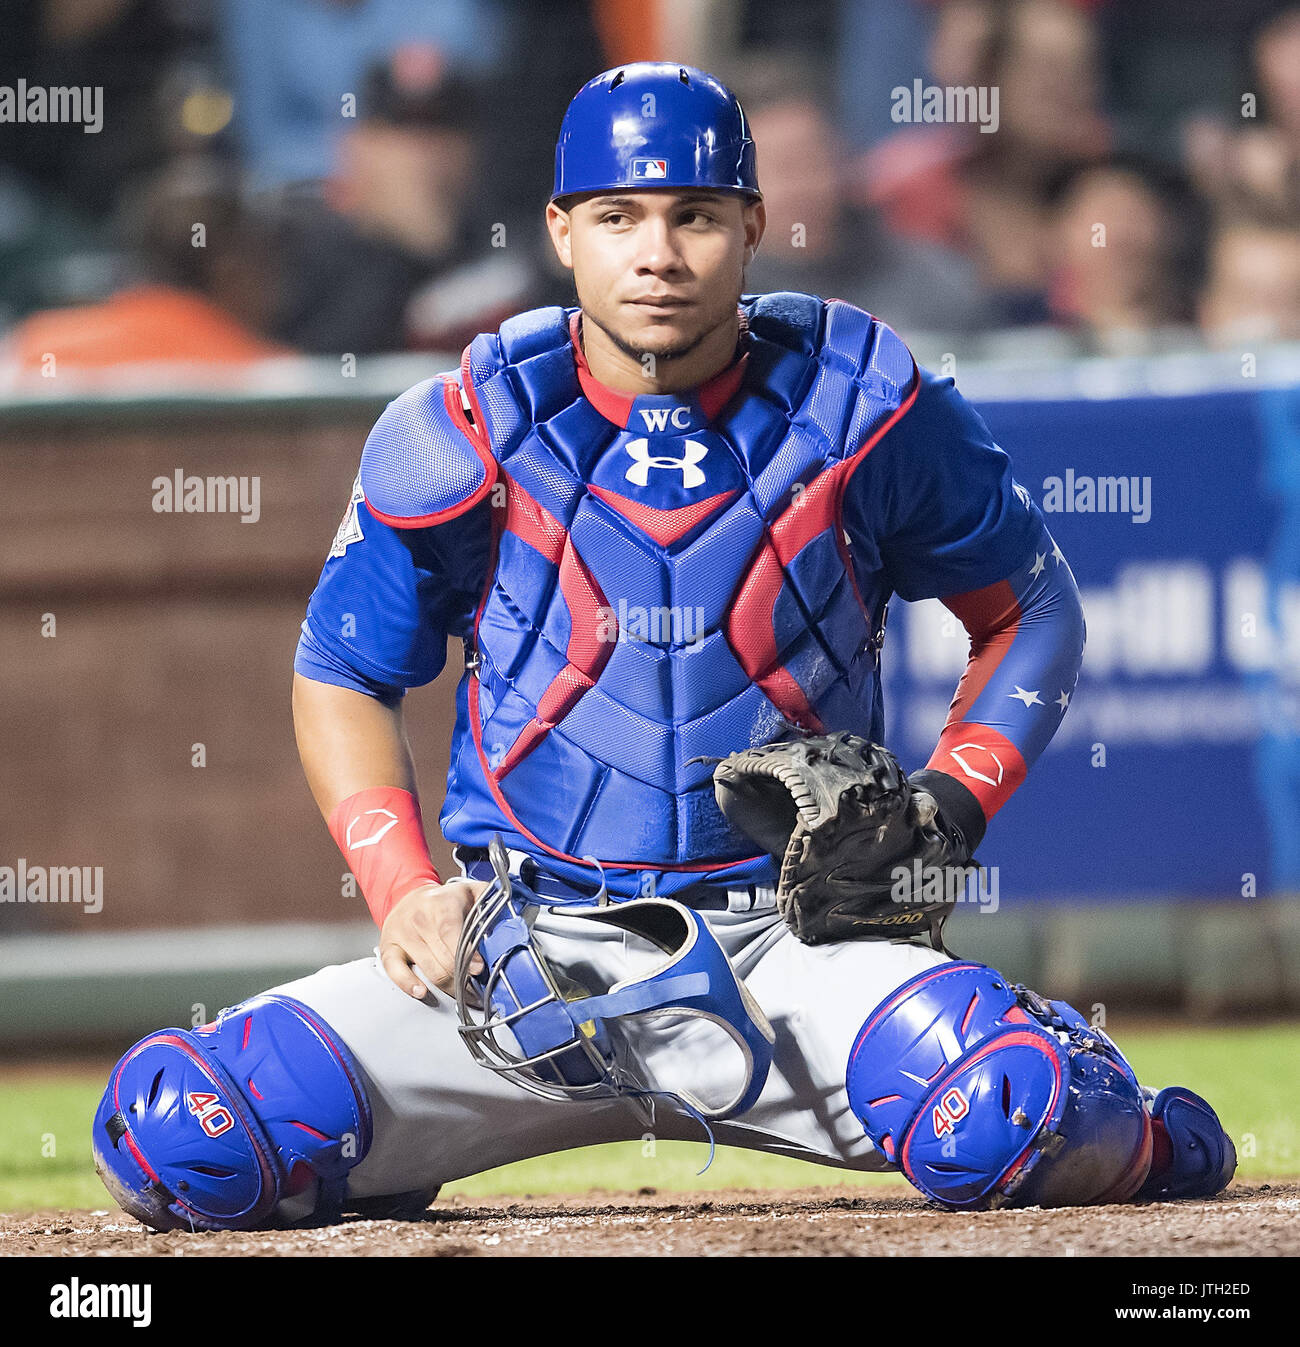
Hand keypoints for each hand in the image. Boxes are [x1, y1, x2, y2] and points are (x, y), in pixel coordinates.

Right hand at [378, 878, 488, 998]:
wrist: (408, 896)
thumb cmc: (444, 900)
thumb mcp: (471, 891)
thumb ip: (491, 900)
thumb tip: (511, 919)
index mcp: (441, 904)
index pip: (452, 934)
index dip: (466, 955)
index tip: (479, 969)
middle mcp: (419, 919)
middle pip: (444, 959)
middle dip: (465, 978)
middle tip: (480, 989)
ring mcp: (402, 935)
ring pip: (429, 970)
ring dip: (450, 988)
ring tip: (466, 994)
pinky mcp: (389, 949)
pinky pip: (396, 972)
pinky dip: (409, 984)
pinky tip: (422, 992)